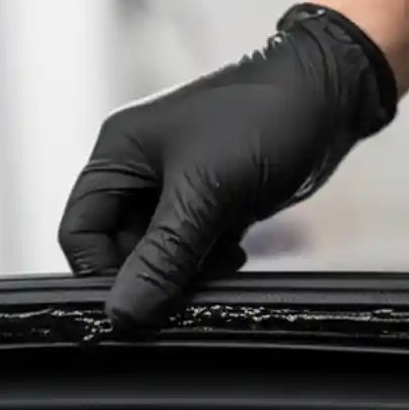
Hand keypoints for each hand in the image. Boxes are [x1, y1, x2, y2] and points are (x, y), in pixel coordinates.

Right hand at [58, 4, 396, 327]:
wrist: (329, 95)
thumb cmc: (259, 120)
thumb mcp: (204, 194)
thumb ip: (161, 258)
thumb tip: (123, 314)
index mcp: (119, 153)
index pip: (79, 231)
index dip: (101, 272)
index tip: (135, 302)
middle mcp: (139, 169)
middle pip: (118, 247)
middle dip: (150, 273)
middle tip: (186, 288)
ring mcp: (176, 186)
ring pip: (158, 252)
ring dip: (183, 270)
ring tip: (220, 262)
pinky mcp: (210, 199)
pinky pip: (191, 247)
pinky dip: (208, 260)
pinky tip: (235, 253)